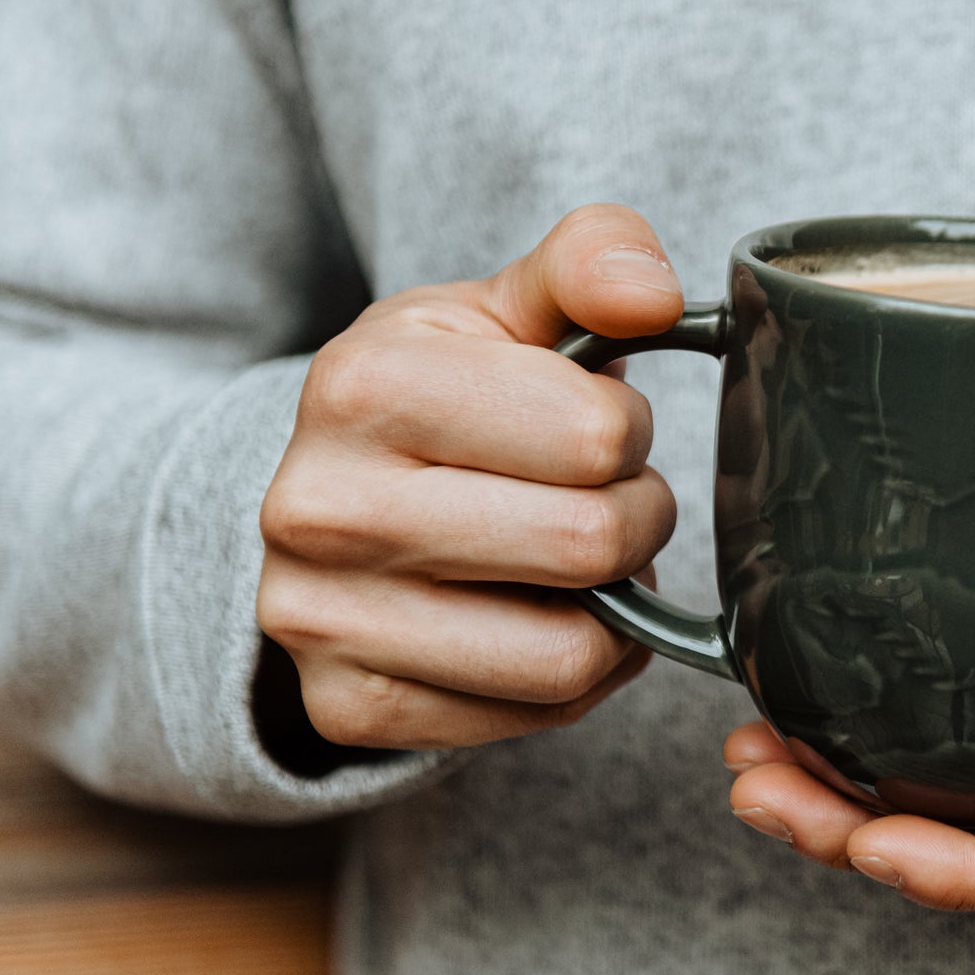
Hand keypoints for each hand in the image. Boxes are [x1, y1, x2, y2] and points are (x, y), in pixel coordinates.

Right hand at [257, 204, 683, 748]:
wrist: (341, 489)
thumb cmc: (451, 390)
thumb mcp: (511, 304)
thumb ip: (594, 259)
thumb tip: (652, 295)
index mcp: (365, 385)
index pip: (596, 436)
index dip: (627, 432)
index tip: (593, 426)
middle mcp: (322, 508)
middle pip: (589, 545)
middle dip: (635, 519)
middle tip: (605, 498)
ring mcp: (322, 619)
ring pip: (570, 652)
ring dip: (614, 608)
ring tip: (579, 561)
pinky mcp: (350, 705)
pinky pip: (536, 714)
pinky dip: (577, 673)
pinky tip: (544, 616)